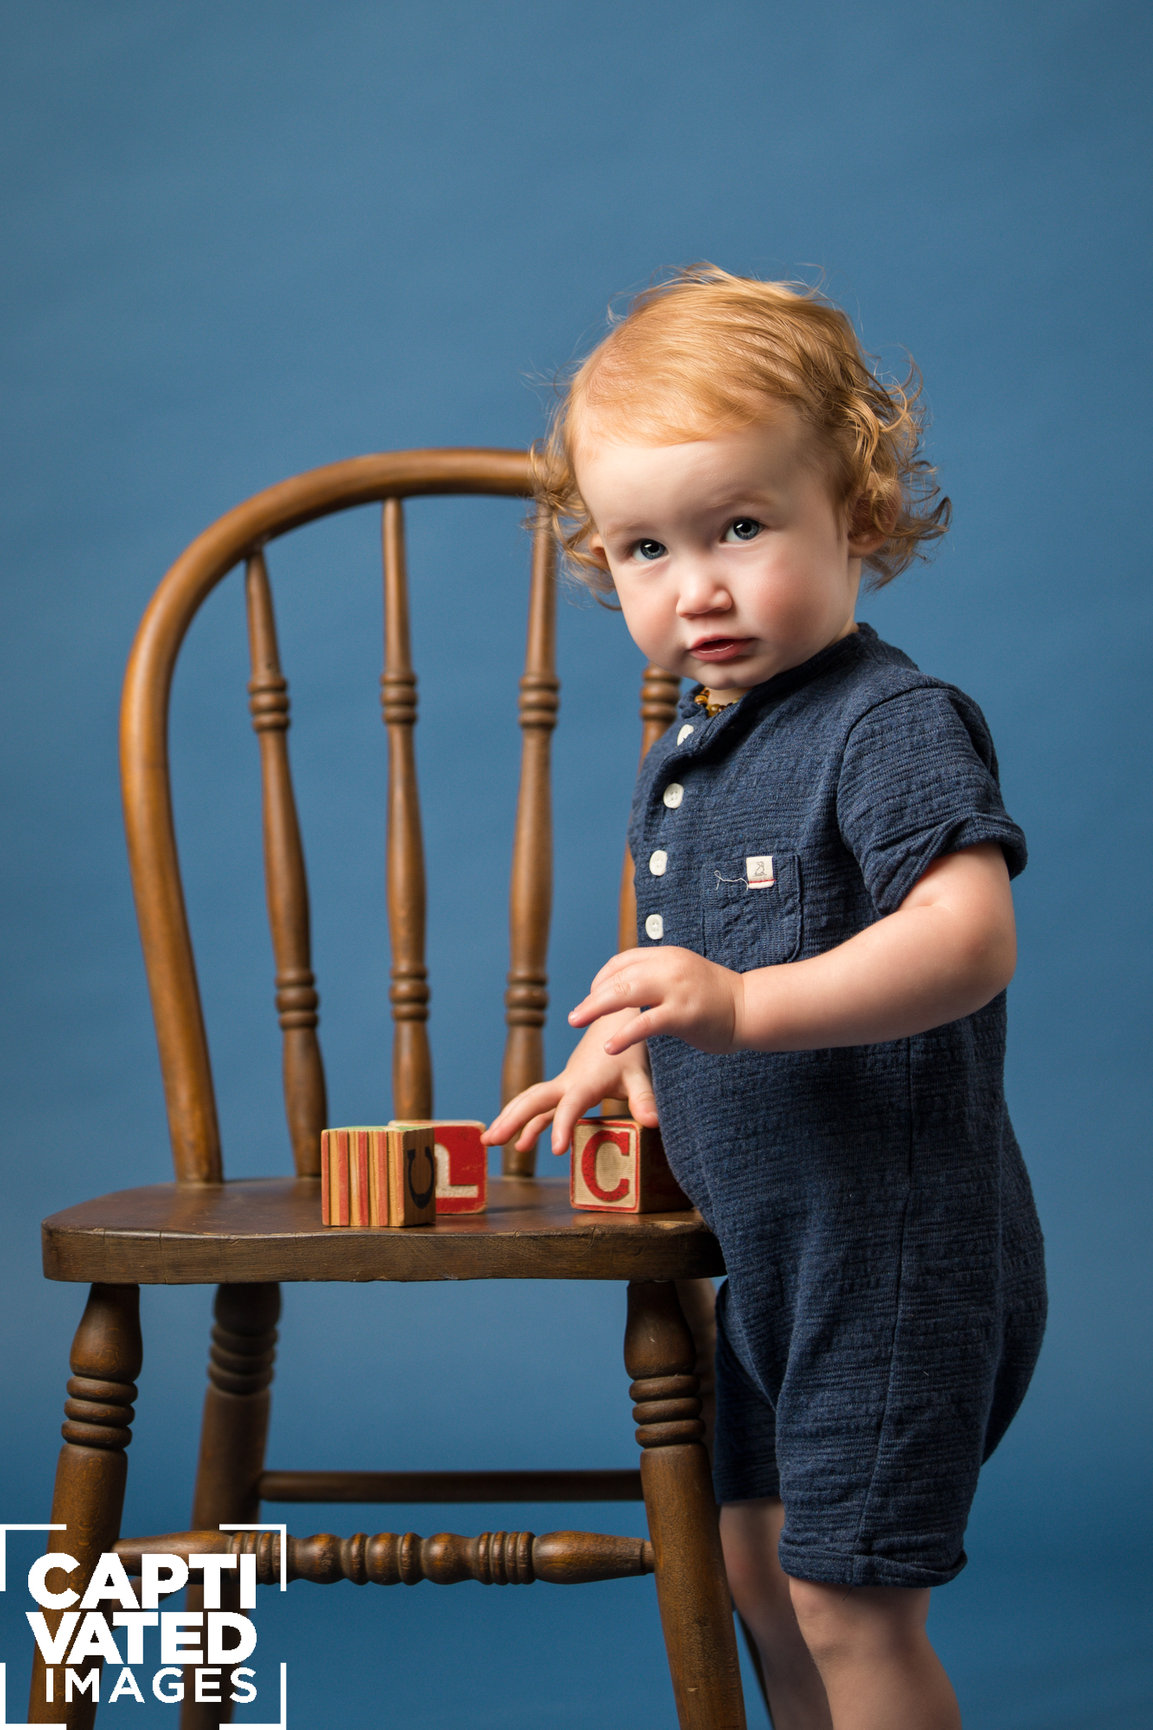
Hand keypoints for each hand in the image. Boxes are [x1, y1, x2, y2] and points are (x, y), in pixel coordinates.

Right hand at [482, 1010, 657, 1156]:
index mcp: (585, 1082)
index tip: (557, 1150)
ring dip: (510, 1119)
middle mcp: (568, 1083)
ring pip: (530, 1102)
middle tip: (490, 1139)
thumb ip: (644, 1098)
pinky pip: (543, 1109)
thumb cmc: (630, 1049)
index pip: (570, 1106)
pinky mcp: (567, 1090)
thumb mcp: (640, 1074)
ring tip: (489, 1141)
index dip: (563, 1126)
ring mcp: (564, 1086)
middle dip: (511, 1119)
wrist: (617, 1020)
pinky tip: (522, 1144)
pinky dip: (531, 1124)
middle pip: (533, 1101)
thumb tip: (653, 1122)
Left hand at [569, 946, 742, 1055]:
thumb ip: (657, 977)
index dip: (601, 980)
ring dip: (596, 1009)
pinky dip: (623, 1034)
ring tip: (578, 1023)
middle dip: (592, 998)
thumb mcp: (682, 977)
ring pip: (626, 993)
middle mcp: (669, 966)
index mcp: (667, 955)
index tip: (592, 1000)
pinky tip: (609, 1047)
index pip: (622, 961)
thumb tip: (627, 986)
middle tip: (573, 1018)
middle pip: (618, 976)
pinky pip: (645, 1022)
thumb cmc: (716, 998)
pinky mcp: (684, 1013)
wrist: (751, 1008)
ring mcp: (677, 988)